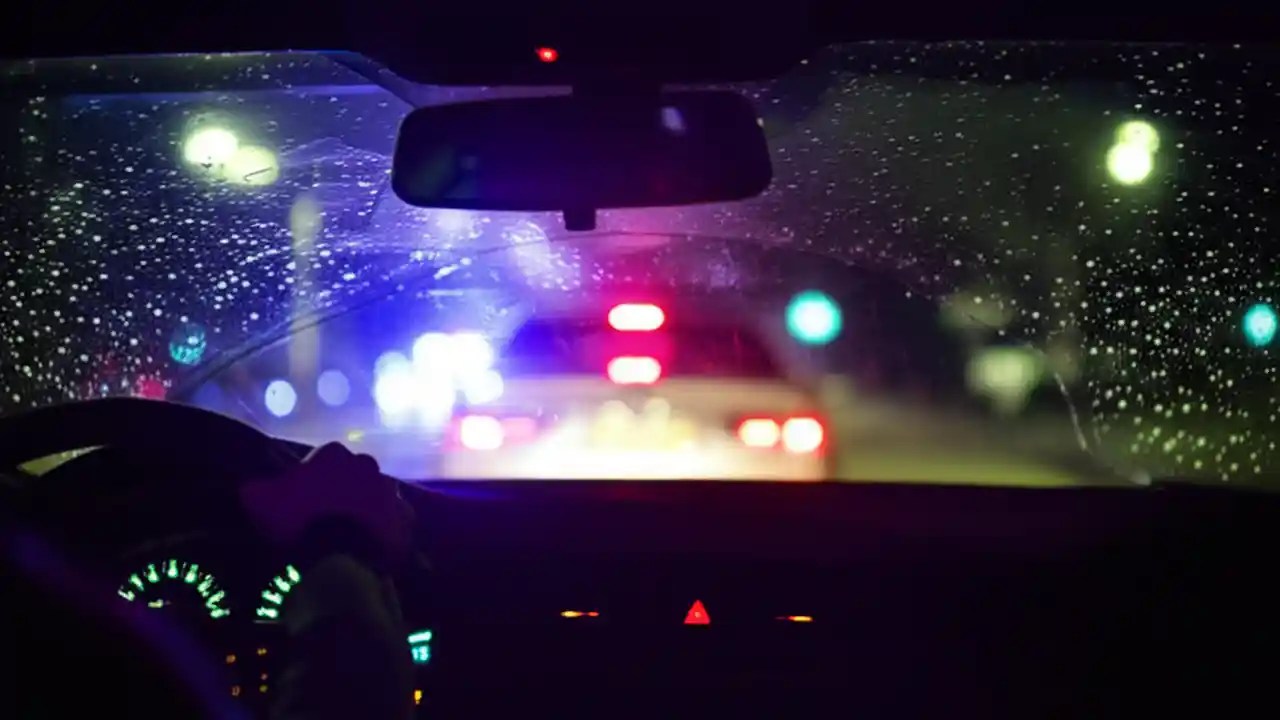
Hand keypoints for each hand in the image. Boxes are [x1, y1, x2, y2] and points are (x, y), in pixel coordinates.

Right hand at [239, 443, 413, 568]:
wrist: (340, 558)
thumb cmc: (299, 523)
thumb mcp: (261, 504)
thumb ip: (256, 489)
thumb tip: (249, 486)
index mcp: (334, 454)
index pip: (321, 460)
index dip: (310, 480)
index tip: (302, 500)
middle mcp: (367, 464)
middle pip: (353, 475)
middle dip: (343, 490)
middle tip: (327, 516)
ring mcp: (391, 491)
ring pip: (376, 496)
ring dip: (365, 508)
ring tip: (349, 533)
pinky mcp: (406, 517)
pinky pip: (394, 521)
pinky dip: (384, 530)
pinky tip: (369, 545)